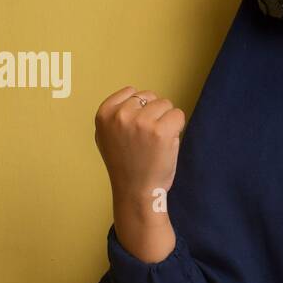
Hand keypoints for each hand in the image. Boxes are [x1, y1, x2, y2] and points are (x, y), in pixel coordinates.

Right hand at [94, 85, 185, 211]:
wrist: (136, 191)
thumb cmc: (125, 165)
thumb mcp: (107, 136)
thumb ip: (115, 116)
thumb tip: (134, 96)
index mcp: (104, 114)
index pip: (131, 92)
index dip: (139, 109)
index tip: (135, 129)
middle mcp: (120, 115)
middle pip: (150, 96)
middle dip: (153, 113)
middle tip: (147, 138)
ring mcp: (140, 122)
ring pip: (165, 104)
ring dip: (166, 119)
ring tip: (156, 141)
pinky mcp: (160, 131)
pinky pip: (178, 114)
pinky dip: (177, 126)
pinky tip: (167, 142)